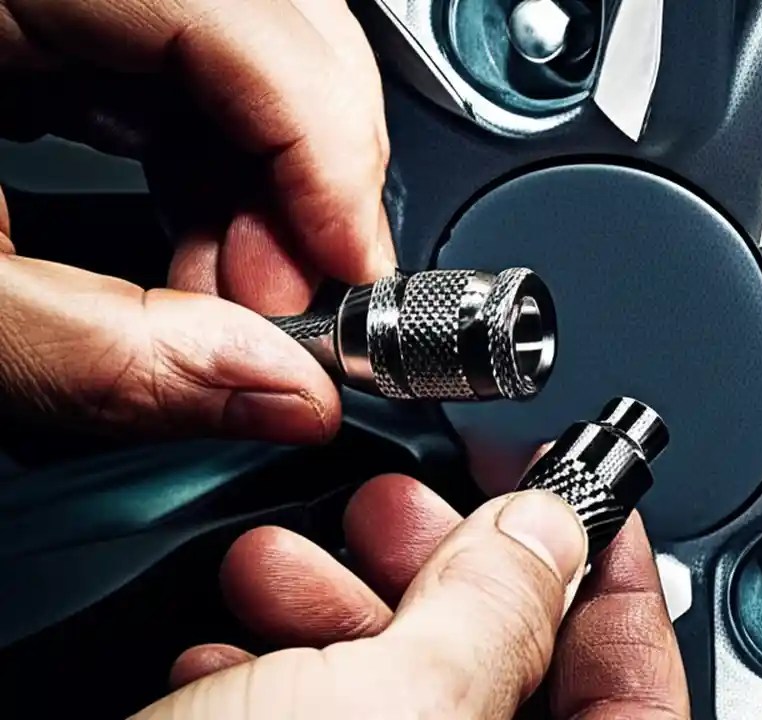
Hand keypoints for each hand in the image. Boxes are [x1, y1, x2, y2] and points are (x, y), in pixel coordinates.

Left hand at [0, 0, 396, 441]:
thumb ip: (108, 357)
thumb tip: (287, 397)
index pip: (242, 16)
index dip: (327, 146)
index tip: (356, 273)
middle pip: (281, 33)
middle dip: (316, 182)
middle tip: (297, 306)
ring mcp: (86, 0)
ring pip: (262, 64)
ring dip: (277, 196)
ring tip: (239, 305)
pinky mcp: (85, 29)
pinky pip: (207, 84)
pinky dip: (229, 183)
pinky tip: (204, 262)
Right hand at [138, 474, 689, 718]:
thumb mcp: (403, 709)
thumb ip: (497, 612)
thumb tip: (549, 536)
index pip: (639, 701)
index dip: (620, 592)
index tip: (587, 511)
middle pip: (511, 694)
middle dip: (450, 587)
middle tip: (404, 514)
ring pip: (406, 714)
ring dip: (341, 624)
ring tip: (281, 564)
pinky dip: (280, 689)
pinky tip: (229, 654)